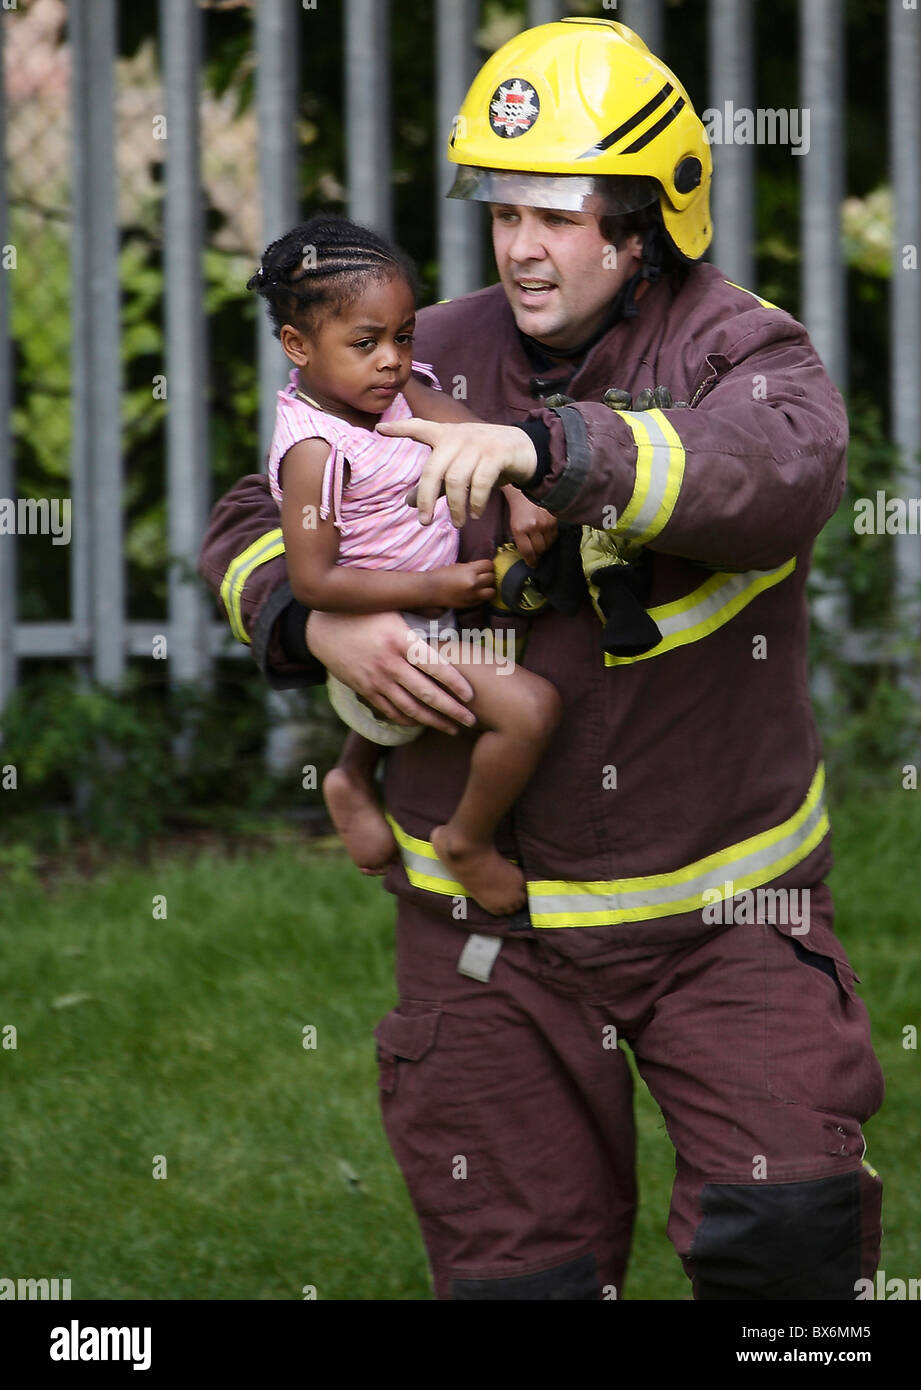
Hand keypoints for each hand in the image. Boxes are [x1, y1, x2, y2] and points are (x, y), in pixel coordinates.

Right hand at [305, 610, 475, 733]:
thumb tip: (449, 609)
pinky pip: (390, 711)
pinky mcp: (365, 691)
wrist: (322, 629)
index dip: (456, 683)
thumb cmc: (363, 613)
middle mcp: (389, 663)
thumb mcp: (391, 607)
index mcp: (400, 640)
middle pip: (427, 694)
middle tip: (472, 721)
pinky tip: (423, 724)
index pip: (435, 666)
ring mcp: (375, 680)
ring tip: (453, 729)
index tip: (472, 696)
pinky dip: (409, 720)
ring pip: (410, 709)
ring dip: (434, 721)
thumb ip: (418, 613)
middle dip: (452, 710)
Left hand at [377, 417, 537, 526]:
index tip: (379, 430)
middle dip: (427, 499)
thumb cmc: (485, 460)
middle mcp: (458, 437)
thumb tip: (408, 503)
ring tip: (458, 523)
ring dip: (456, 506)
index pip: (419, 428)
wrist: (526, 449)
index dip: (400, 429)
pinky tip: (475, 514)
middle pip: (433, 469)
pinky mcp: (496, 454)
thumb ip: (435, 484)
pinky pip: (479, 483)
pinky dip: (476, 503)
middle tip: (425, 522)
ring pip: (456, 480)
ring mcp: (477, 444)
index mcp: (446, 436)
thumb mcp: (458, 470)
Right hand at [431, 559, 495, 607]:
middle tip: (482, 575)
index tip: (483, 566)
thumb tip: (486, 568)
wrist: (431, 590)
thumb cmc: (443, 575)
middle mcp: (474, 584)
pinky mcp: (470, 604)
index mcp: (470, 572)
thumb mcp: (459, 566)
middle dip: (488, 575)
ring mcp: (473, 596)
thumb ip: (473, 567)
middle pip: (492, 578)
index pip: (489, 565)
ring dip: (488, 587)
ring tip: (482, 585)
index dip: (487, 565)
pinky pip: (483, 600)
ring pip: (492, 592)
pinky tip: (475, 593)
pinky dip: (482, 596)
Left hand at [503, 490, 557, 567]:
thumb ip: (521, 541)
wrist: (527, 494)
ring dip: (545, 545)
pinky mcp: (553, 519)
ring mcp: (544, 523)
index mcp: (520, 529)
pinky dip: (551, 538)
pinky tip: (546, 534)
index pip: (527, 551)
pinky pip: (554, 536)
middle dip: (538, 553)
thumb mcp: (514, 527)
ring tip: (540, 540)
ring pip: (548, 544)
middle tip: (536, 551)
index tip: (532, 564)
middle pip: (540, 550)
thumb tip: (531, 556)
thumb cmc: (519, 512)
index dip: (531, 561)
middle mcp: (533, 527)